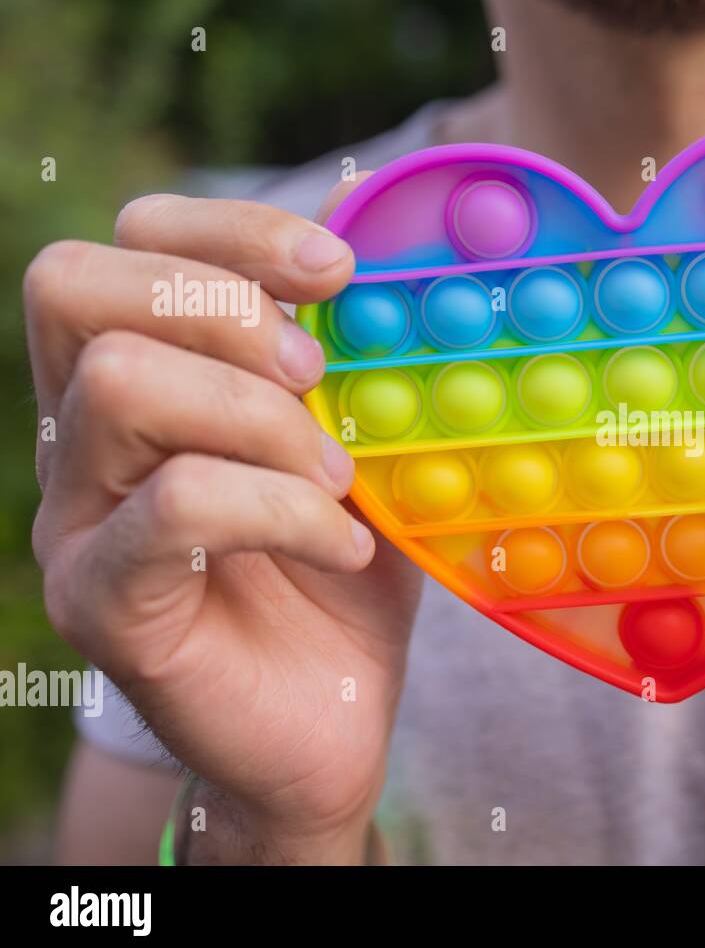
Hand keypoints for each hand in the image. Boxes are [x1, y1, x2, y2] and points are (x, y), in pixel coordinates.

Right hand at [27, 181, 422, 862]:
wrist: (330, 717)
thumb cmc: (344, 571)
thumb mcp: (364, 444)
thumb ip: (356, 355)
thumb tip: (386, 237)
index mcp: (143, 375)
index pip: (129, 242)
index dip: (232, 230)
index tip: (338, 269)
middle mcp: (81, 436)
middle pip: (76, 286)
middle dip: (225, 306)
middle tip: (316, 376)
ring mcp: (76, 518)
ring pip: (120, 384)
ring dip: (261, 418)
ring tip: (337, 478)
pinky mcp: (100, 600)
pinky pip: (177, 504)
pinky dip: (285, 510)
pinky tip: (342, 547)